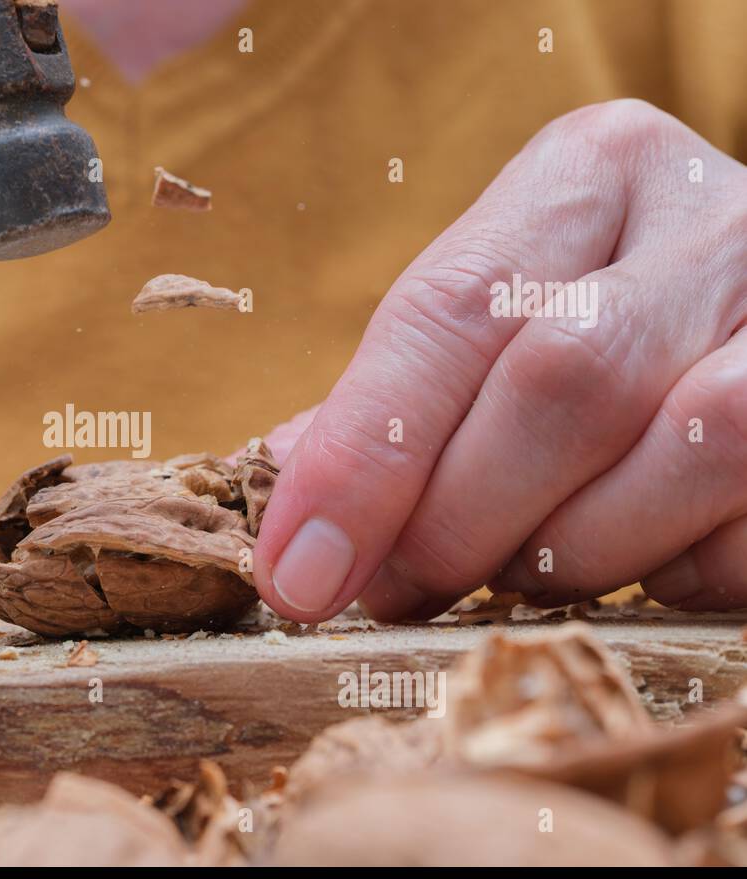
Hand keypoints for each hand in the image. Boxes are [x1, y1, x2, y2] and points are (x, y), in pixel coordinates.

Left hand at [255, 99, 746, 619]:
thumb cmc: (592, 315)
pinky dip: (675, 574)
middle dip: (457, 520)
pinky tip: (639, 555)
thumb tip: (289, 501)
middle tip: (398, 588)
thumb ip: (397, 395)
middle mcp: (709, 218)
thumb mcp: (496, 312)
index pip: (448, 313)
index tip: (297, 573)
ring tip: (520, 567)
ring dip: (571, 552)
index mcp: (589, 174)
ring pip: (683, 453)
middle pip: (563, 384)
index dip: (363, 460)